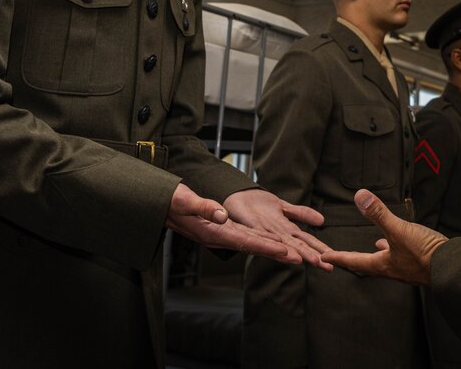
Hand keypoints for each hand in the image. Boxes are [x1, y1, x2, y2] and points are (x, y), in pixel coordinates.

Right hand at [165, 183, 299, 264]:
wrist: (161, 205)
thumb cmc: (171, 202)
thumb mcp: (185, 201)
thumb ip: (203, 208)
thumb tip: (222, 214)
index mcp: (214, 234)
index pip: (245, 242)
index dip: (266, 247)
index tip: (285, 252)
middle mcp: (220, 237)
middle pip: (254, 246)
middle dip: (276, 253)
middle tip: (299, 259)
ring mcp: (222, 234)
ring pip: (252, 242)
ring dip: (272, 248)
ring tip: (293, 254)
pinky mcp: (223, 228)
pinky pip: (247, 236)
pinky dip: (262, 239)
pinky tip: (274, 240)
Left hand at [224, 188, 332, 270]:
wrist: (238, 196)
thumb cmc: (260, 206)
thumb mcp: (285, 208)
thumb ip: (302, 214)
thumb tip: (322, 221)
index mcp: (286, 230)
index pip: (306, 241)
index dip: (320, 250)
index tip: (334, 261)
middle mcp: (277, 235)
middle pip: (297, 247)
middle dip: (311, 256)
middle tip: (327, 267)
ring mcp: (264, 232)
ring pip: (281, 244)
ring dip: (292, 254)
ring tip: (305, 261)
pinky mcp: (251, 227)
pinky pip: (261, 236)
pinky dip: (271, 243)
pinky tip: (281, 249)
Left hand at [320, 189, 447, 284]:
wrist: (451, 267)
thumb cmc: (425, 254)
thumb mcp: (399, 230)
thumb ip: (379, 214)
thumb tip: (360, 196)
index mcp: (383, 264)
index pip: (354, 261)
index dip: (338, 257)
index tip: (325, 257)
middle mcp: (392, 269)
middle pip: (366, 265)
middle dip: (353, 260)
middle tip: (341, 258)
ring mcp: (405, 268)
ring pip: (384, 261)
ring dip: (374, 255)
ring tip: (371, 247)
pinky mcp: (418, 264)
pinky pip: (399, 257)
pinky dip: (394, 250)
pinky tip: (398, 244)